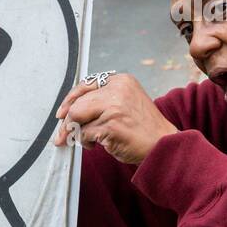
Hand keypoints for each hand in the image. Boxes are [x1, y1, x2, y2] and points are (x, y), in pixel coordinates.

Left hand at [53, 72, 177, 164]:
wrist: (164, 144)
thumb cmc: (144, 128)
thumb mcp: (126, 103)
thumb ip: (103, 100)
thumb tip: (71, 109)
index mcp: (121, 81)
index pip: (86, 85)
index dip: (70, 99)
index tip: (62, 113)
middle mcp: (117, 90)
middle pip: (78, 103)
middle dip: (67, 122)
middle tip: (62, 135)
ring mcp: (114, 107)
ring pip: (79, 120)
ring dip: (80, 134)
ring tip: (91, 141)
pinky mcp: (111, 125)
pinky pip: (85, 134)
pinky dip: (87, 142)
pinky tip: (98, 144)